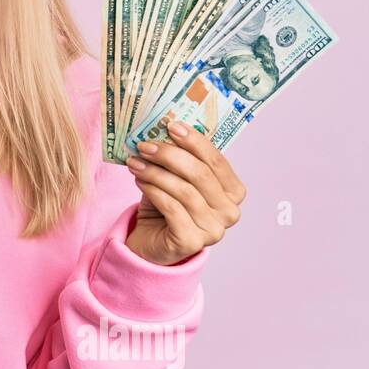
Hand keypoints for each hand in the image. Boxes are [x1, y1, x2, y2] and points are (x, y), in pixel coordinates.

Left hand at [123, 119, 245, 265]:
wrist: (152, 242)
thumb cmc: (167, 206)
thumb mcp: (176, 178)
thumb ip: (179, 159)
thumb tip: (165, 129)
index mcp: (233, 192)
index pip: (216, 161)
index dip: (194, 141)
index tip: (171, 126)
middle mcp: (229, 212)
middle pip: (200, 174)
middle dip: (170, 155)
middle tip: (145, 145)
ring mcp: (214, 230)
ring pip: (184, 190)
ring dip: (156, 172)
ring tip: (135, 163)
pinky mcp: (192, 242)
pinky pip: (171, 208)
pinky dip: (153, 190)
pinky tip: (139, 181)